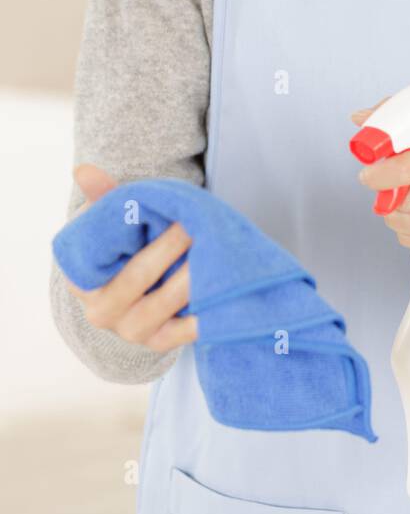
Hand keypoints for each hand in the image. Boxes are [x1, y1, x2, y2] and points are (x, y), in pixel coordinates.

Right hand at [61, 163, 197, 350]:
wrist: (138, 290)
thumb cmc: (124, 248)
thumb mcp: (111, 224)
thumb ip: (102, 198)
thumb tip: (83, 170)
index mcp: (82, 281)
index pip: (102, 257)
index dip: (132, 234)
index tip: (164, 212)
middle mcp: (101, 312)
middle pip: (137, 276)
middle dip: (168, 248)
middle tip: (194, 225)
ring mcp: (130, 331)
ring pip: (164, 303)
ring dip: (190, 277)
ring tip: (212, 252)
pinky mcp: (158, 343)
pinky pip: (184, 331)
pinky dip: (204, 313)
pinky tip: (222, 293)